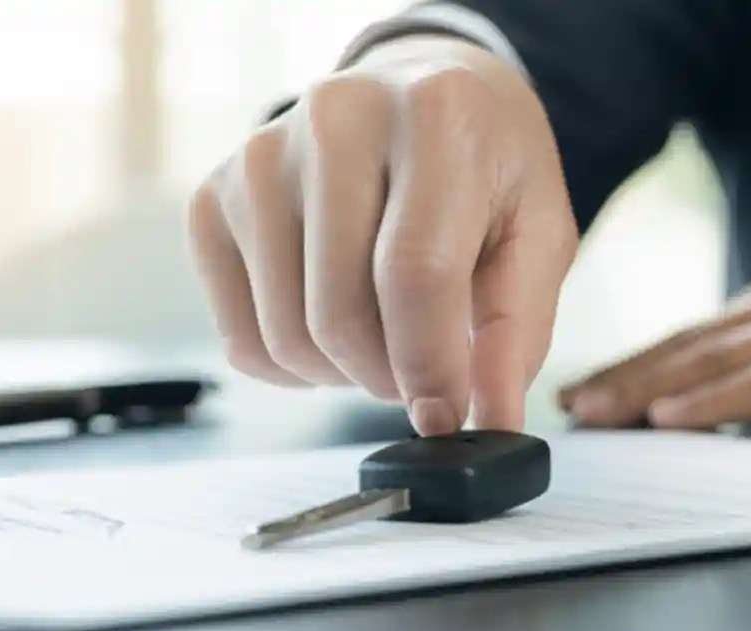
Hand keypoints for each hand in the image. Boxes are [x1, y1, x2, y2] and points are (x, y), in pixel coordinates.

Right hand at [187, 37, 577, 434]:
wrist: (415, 90)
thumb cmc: (483, 165)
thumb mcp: (538, 231)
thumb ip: (516, 328)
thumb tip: (488, 420)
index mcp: (432, 116)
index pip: (413, 273)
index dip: (430, 367)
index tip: (447, 416)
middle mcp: (333, 120)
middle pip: (338, 316)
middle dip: (386, 378)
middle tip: (419, 372)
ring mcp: (258, 160)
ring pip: (284, 338)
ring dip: (340, 375)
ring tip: (381, 338)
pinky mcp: (211, 202)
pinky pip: (240, 340)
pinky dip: (289, 367)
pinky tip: (328, 325)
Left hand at [561, 234, 750, 430]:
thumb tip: (712, 399)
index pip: (708, 325)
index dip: (643, 358)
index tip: (592, 385)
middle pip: (703, 337)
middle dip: (629, 373)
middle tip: (573, 402)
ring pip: (726, 356)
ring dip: (653, 388)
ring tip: (600, 412)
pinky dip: (718, 400)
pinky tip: (671, 418)